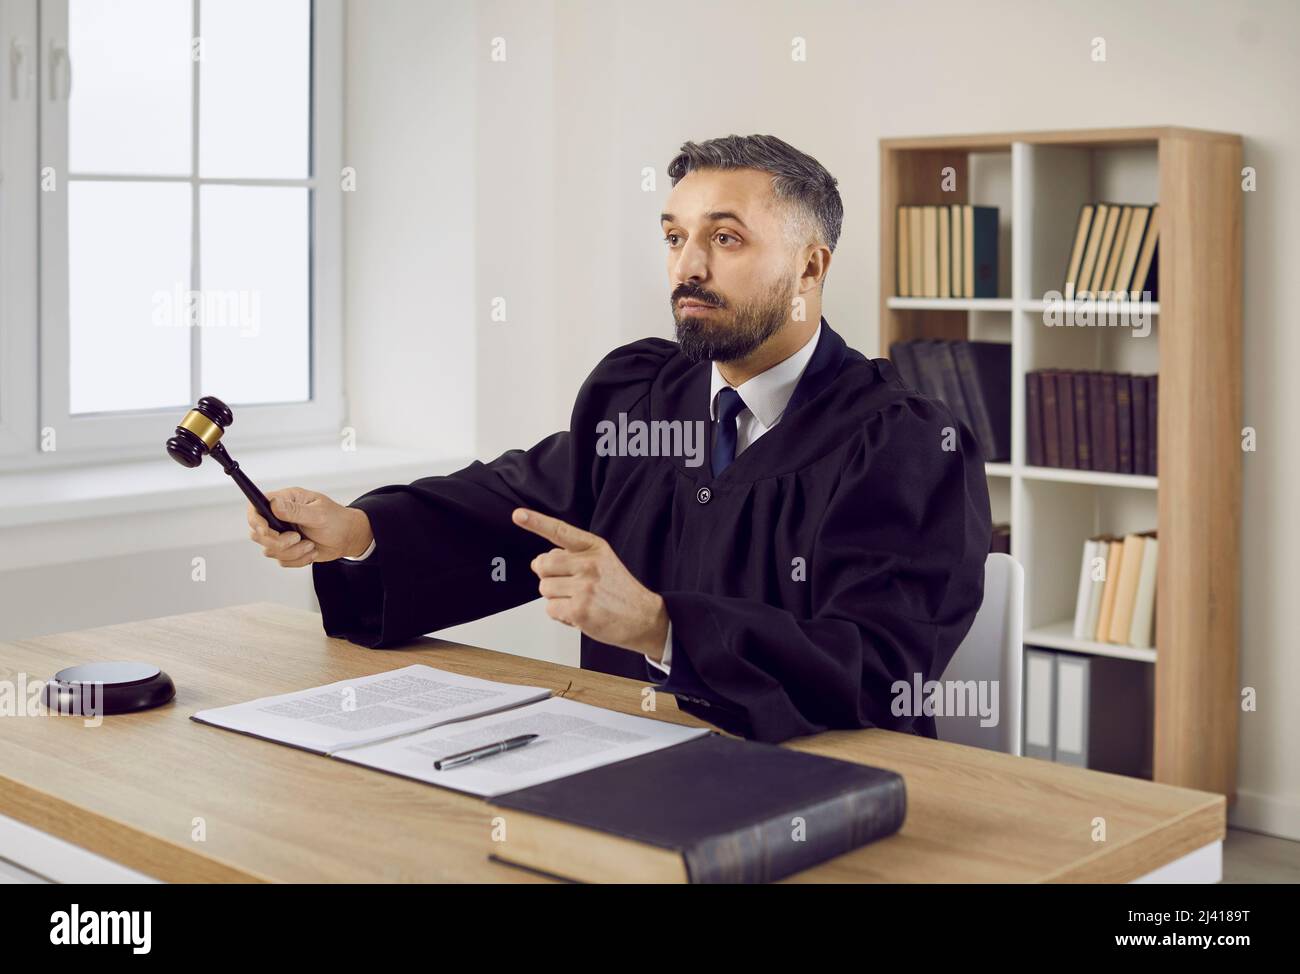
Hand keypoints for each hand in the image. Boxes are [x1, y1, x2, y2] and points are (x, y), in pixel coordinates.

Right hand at [247, 487, 373, 566]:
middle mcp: (279, 517)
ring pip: (270, 550)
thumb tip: (273, 504)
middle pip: (258, 533)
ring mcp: (282, 534)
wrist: (347, 538)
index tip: (267, 531)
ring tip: (311, 545)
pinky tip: (311, 551)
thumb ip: (295, 511)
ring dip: (292, 552)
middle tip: (297, 539)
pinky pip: (282, 560)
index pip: (256, 508)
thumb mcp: (319, 514)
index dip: (256, 521)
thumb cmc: (337, 520)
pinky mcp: (287, 549)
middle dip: (276, 542)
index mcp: (285, 500)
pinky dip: (298, 560)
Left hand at [513, 507, 668, 657]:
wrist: (644, 618)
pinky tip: (579, 613)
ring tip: (579, 600)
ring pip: (544, 589)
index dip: (537, 522)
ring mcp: (585, 586)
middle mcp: (589, 563)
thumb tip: (538, 561)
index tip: (519, 514)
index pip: (560, 531)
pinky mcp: (580, 609)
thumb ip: (572, 557)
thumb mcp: (603, 562)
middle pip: (543, 564)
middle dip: (547, 576)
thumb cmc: (620, 591)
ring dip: (556, 598)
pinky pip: (550, 609)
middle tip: (568, 585)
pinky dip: (560, 615)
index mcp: (594, 547)